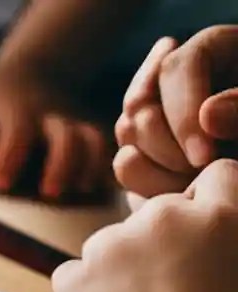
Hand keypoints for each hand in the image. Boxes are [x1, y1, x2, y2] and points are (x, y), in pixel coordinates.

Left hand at [0, 67, 107, 197]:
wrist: (33, 72)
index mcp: (15, 107)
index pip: (15, 131)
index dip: (8, 156)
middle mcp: (50, 115)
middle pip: (65, 136)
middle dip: (61, 164)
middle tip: (49, 194)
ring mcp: (74, 123)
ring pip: (93, 141)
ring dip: (89, 168)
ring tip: (81, 193)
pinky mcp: (89, 132)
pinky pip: (106, 150)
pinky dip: (107, 169)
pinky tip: (97, 193)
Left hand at [52, 159, 237, 291]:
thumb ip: (228, 246)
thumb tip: (208, 254)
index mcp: (222, 217)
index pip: (217, 175)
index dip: (211, 206)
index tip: (207, 237)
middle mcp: (163, 219)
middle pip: (158, 212)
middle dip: (164, 243)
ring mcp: (110, 248)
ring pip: (111, 244)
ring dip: (122, 269)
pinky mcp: (71, 280)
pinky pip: (75, 275)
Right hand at [114, 28, 237, 198]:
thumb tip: (207, 115)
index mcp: (216, 50)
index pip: (179, 68)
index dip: (184, 113)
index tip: (203, 158)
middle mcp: (176, 77)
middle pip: (142, 102)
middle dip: (169, 147)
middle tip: (204, 174)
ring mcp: (155, 110)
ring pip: (127, 132)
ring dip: (159, 168)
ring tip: (198, 183)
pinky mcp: (145, 146)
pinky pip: (127, 163)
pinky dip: (150, 185)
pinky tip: (183, 190)